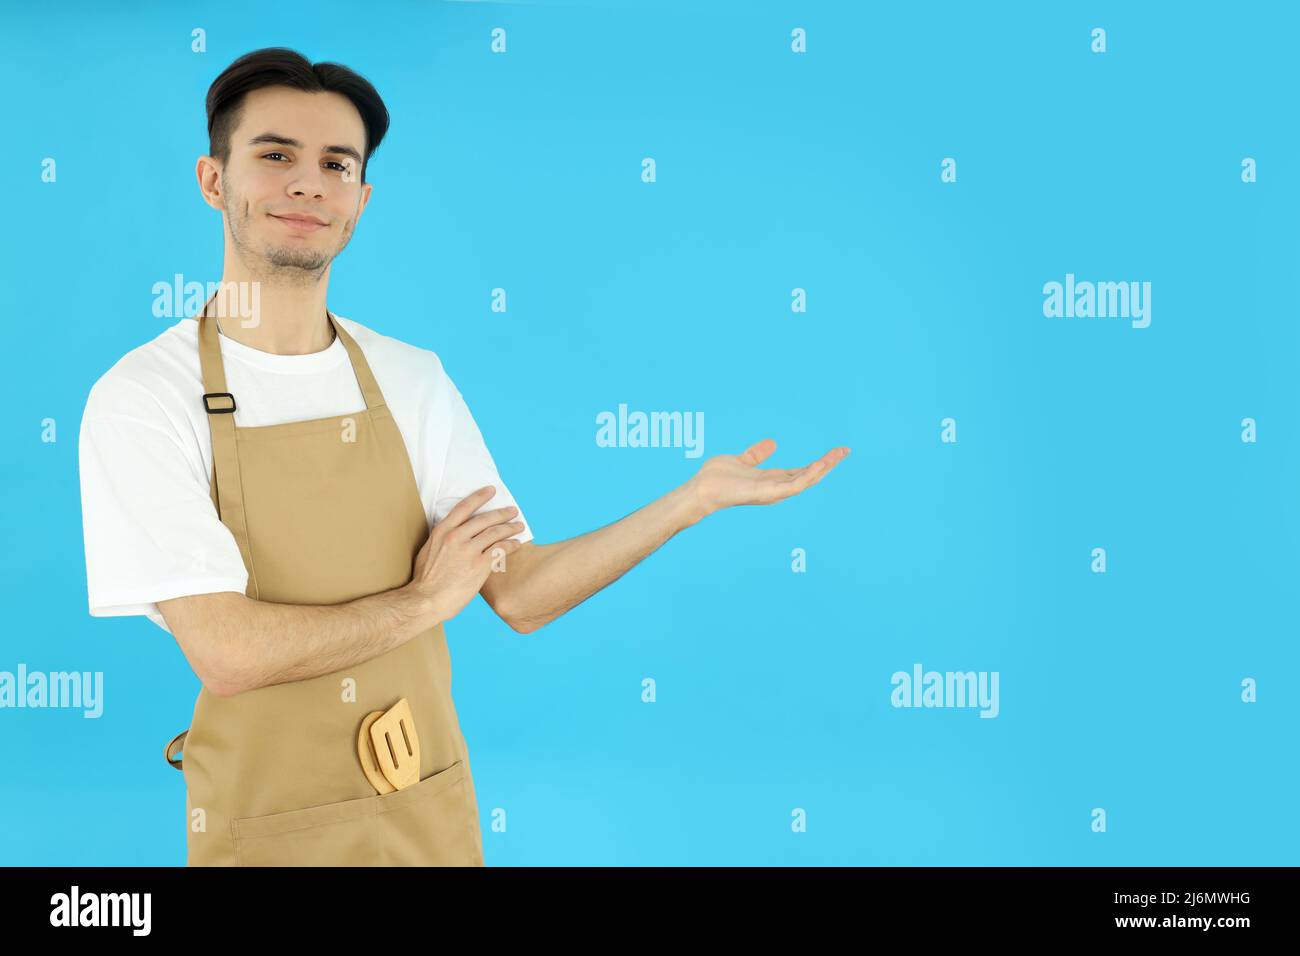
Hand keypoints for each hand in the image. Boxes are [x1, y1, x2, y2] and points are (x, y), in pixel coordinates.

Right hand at [408, 486, 524, 624]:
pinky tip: (516, 544)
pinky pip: (500, 550)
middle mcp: (456, 537)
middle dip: (502, 513)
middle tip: (513, 511)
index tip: (491, 490)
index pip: (464, 507)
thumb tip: (452, 533)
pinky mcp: (479, 565)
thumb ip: (442, 539)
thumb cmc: (425, 579)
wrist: (426, 600)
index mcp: (442, 531)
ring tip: (519, 526)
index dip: (480, 497)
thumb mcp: (428, 550)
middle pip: (485, 519)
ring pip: (495, 532)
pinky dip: (511, 545)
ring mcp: (469, 550)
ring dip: (510, 528)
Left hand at [683, 438, 848, 519]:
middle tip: (845, 450)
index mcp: (771, 480)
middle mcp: (776, 488)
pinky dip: (809, 475)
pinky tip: (821, 464)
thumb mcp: (742, 460)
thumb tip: (773, 442)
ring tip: (839, 454)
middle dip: (828, 464)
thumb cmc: (717, 478)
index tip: (835, 452)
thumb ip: (757, 454)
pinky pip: (794, 485)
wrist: (702, 490)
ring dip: (824, 468)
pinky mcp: (768, 493)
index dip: (818, 462)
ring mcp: (773, 492)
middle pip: (809, 475)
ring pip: (806, 480)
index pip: (801, 471)